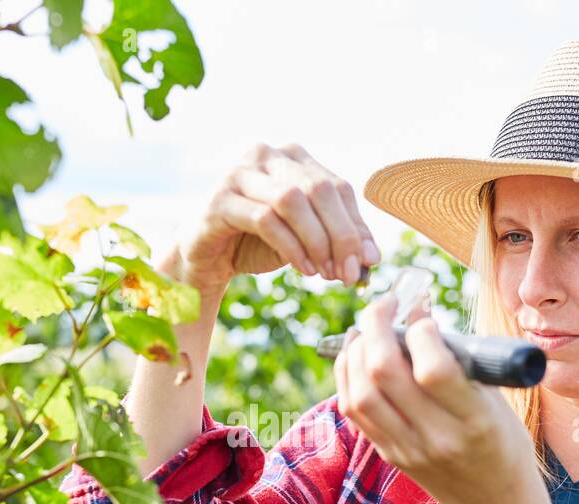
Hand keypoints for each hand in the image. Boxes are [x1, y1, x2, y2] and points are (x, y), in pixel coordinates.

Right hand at [168, 142, 380, 291]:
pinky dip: (291, 246)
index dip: (357, 226)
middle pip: (319, 190)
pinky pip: (265, 219)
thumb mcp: (305, 240)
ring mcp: (239, 173)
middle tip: (348, 273)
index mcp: (292, 157)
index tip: (367, 263)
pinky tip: (303, 268)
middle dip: (340, 236)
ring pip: (293, 200)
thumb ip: (336, 240)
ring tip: (323, 272)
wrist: (206, 258)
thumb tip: (372, 258)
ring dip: (315, 241)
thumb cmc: (258, 243)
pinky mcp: (220, 199)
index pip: (338, 187)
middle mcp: (265, 155)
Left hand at [333, 293, 533, 503]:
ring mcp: (406, 450)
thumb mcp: (496, 400)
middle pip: (383, 375)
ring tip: (367, 327)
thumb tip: (417, 314)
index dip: (420, 333)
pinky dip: (347, 375)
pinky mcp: (388, 454)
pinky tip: (356, 353)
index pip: (432, 371)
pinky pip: (353, 410)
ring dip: (355, 350)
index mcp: (474, 422)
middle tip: (385, 306)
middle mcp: (436, 438)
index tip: (424, 317)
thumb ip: (460, 362)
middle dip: (377, 327)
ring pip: (359, 394)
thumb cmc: (503, 441)